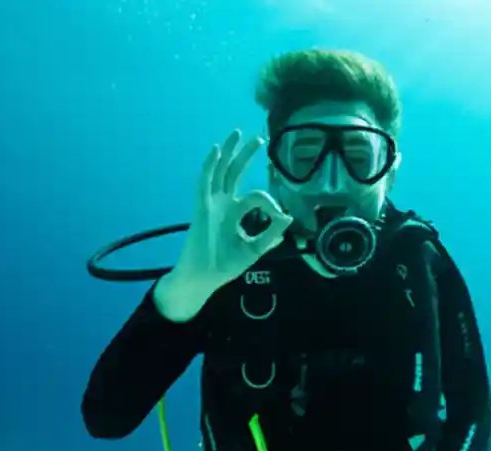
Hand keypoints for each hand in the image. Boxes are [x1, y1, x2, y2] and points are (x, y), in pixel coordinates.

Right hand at [154, 129, 292, 321]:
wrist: (204, 277)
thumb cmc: (225, 264)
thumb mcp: (254, 249)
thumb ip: (270, 235)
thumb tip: (288, 219)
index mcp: (235, 212)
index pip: (256, 195)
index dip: (272, 202)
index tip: (281, 217)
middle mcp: (224, 203)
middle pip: (235, 172)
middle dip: (246, 155)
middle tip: (259, 138)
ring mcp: (212, 203)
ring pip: (220, 171)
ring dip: (229, 152)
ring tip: (238, 133)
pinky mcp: (202, 207)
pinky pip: (205, 182)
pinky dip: (210, 165)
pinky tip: (217, 150)